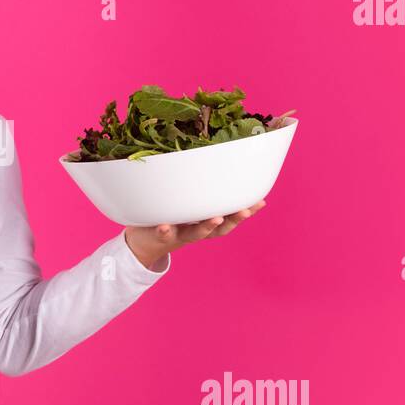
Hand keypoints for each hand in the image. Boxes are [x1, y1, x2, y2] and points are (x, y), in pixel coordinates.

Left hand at [124, 200, 266, 270]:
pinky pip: (162, 233)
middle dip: (233, 220)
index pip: (231, 218)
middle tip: (244, 211)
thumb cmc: (171, 216)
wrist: (144, 242)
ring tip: (215, 218)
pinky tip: (165, 225)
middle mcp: (196, 230)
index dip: (246, 211)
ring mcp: (179, 233)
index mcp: (206, 222)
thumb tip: (221, 163)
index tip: (261, 201)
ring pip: (195, 233)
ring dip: (206, 227)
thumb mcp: (188, 204)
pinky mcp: (159, 235)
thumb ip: (202, 190)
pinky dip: (165, 230)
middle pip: (219, 229)